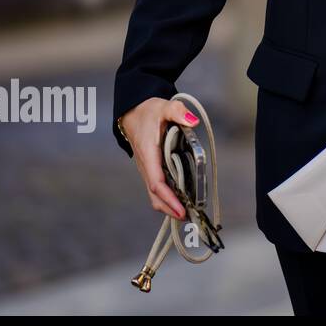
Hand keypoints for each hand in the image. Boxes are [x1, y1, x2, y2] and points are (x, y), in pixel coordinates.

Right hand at [121, 97, 200, 220]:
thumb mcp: (164, 106)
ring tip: (187, 214)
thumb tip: (193, 121)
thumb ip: (178, 112)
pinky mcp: (151, 167)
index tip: (181, 210)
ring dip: (169, 205)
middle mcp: (146, 165)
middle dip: (169, 208)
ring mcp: (148, 168)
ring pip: (155, 193)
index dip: (169, 198)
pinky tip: (181, 200)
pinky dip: (168, 196)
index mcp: (148, 154)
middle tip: (188, 218)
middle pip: (155, 194)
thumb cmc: (148, 111)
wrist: (132, 111)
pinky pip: (158, 186)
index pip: (156, 182)